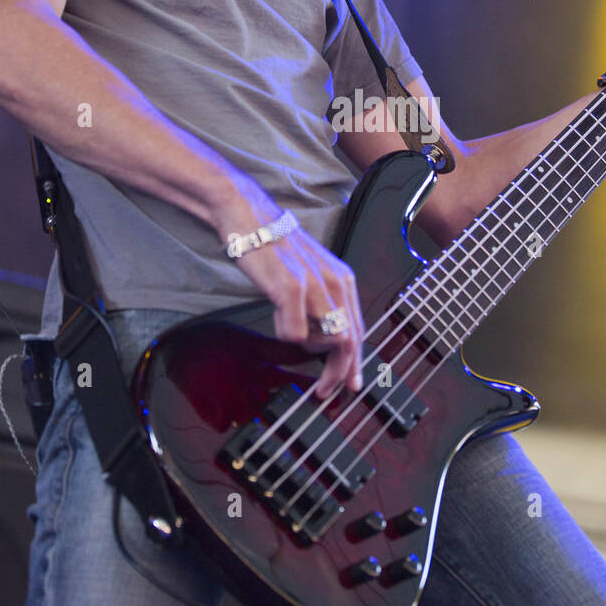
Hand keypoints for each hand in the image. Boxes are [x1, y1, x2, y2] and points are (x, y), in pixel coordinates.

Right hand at [217, 191, 363, 398]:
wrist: (247, 214)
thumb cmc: (273, 245)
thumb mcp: (309, 272)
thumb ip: (322, 301)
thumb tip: (324, 338)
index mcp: (342, 279)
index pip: (358, 331)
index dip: (355, 364)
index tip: (348, 385)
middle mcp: (334, 282)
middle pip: (350, 341)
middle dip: (340, 373)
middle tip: (326, 391)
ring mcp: (314, 285)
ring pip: (331, 340)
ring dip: (312, 352)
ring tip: (291, 336)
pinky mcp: (290, 287)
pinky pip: (294, 333)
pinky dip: (286, 336)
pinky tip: (277, 320)